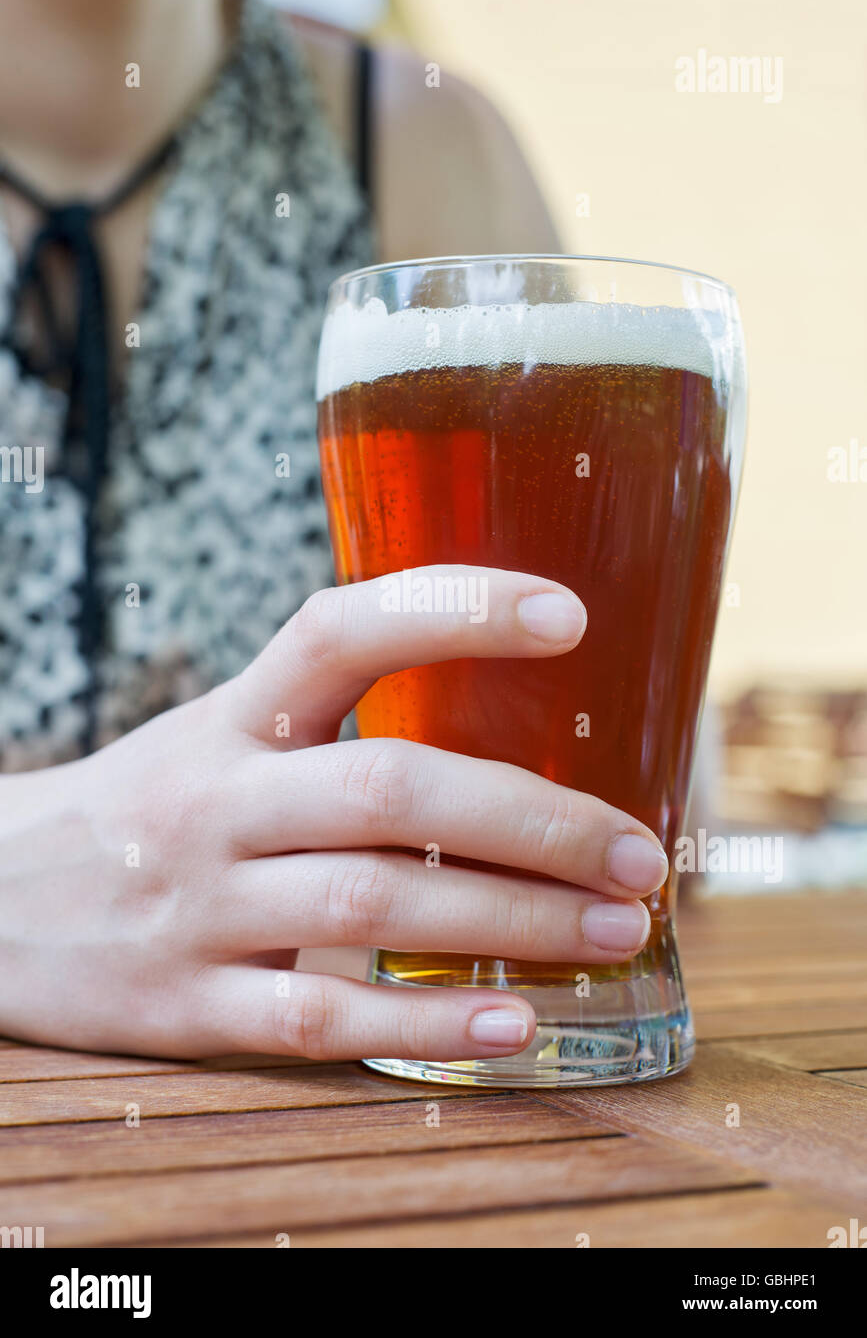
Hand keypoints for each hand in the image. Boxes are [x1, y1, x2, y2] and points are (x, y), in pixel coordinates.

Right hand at [0, 567, 666, 1061]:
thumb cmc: (147, 808)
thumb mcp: (218, 736)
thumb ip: (329, 723)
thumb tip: (502, 726)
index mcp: (229, 718)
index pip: (338, 631)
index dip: (453, 610)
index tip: (568, 616)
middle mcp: (215, 799)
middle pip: (391, 789)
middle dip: (532, 818)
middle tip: (638, 852)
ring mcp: (199, 905)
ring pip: (373, 904)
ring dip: (510, 919)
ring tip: (612, 931)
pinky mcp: (189, 1006)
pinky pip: (317, 1018)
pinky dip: (423, 1023)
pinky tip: (512, 1025)